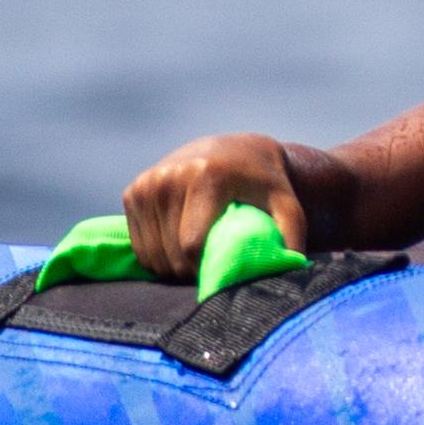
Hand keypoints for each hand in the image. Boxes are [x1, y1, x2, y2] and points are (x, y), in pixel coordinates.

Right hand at [122, 133, 313, 282]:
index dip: (207, 269)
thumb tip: (289, 270)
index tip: (224, 270)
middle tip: (213, 265)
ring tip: (199, 257)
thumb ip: (290, 239)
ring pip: (151, 254)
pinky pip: (139, 245)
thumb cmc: (266, 186)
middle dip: (191, 272)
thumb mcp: (288, 208)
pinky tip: (180, 244)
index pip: (192, 244)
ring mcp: (148, 183)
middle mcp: (170, 176)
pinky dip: (158, 255)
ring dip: (173, 267)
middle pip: (171, 254)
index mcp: (206, 176)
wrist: (237, 152)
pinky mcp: (133, 192)